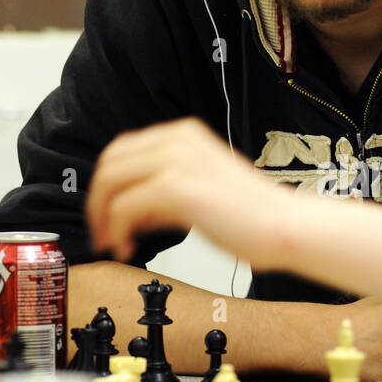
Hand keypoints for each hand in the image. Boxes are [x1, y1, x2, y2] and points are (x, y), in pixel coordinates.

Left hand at [86, 118, 283, 264]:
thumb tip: (129, 210)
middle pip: (110, 164)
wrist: (283, 225)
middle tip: (101, 231)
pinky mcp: (175, 189)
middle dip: (98, 201)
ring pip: (111, 184)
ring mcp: (175, 162)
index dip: (106, 185)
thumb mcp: (201, 186)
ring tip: (111, 242)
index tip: (105, 214)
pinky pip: (124, 208)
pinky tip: (127, 247)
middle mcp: (176, 140)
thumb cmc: (252, 214)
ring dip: (102, 217)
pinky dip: (117, 231)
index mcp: (183, 134)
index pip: (122, 150)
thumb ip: (165, 189)